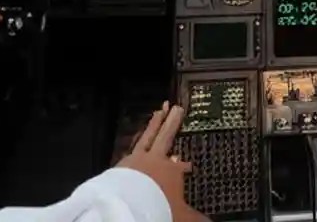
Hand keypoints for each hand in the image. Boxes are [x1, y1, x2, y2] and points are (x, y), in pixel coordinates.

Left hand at [117, 102, 205, 221]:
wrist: (126, 207)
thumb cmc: (159, 207)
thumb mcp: (182, 215)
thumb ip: (196, 218)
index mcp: (172, 171)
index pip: (180, 167)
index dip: (184, 166)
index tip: (188, 165)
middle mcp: (155, 161)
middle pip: (165, 137)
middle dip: (172, 122)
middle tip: (175, 106)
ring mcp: (136, 161)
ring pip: (147, 137)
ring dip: (154, 124)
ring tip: (158, 112)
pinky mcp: (121, 165)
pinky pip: (132, 148)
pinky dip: (137, 142)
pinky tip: (135, 145)